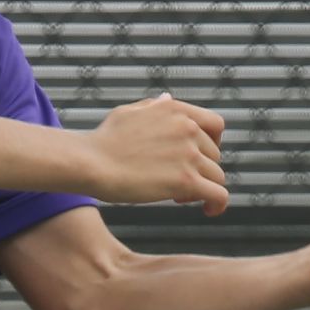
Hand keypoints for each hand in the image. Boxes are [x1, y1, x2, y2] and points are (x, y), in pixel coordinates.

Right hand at [85, 93, 228, 214]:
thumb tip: (168, 99)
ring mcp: (189, 155)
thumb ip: (154, 107)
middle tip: (176, 181)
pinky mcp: (186, 181)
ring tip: (178, 196)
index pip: (215, 124)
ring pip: (216, 176)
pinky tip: (209, 211)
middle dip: (200, 169)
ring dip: (202, 187)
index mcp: (176, 110)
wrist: (91, 162)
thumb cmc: (104, 141)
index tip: (199, 156)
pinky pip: (218, 194)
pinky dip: (217, 204)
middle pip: (214, 155)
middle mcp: (188, 129)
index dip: (212, 142)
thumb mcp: (130, 112)